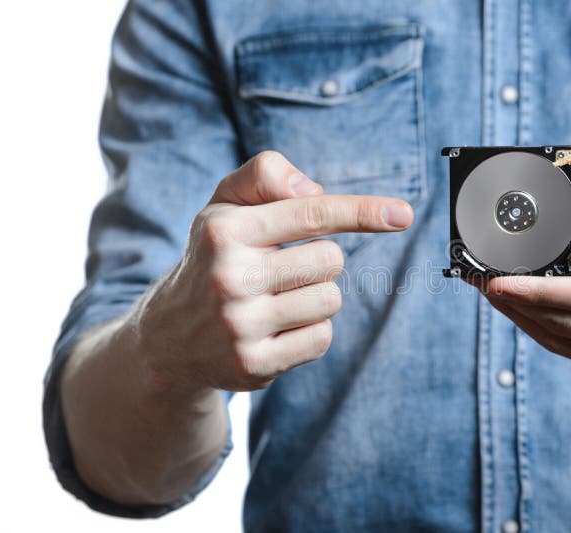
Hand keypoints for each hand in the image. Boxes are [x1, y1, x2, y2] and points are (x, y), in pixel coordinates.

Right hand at [136, 151, 413, 391]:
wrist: (168, 337)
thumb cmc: (213, 258)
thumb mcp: (224, 206)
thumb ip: (264, 176)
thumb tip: (314, 191)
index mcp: (225, 230)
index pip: (310, 214)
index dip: (361, 211)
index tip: (402, 214)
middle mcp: (230, 276)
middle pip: (331, 259)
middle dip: (316, 261)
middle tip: (278, 270)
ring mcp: (241, 324)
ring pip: (330, 300)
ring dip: (314, 296)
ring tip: (274, 299)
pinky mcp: (255, 364)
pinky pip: (322, 338)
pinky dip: (310, 330)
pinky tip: (275, 328)